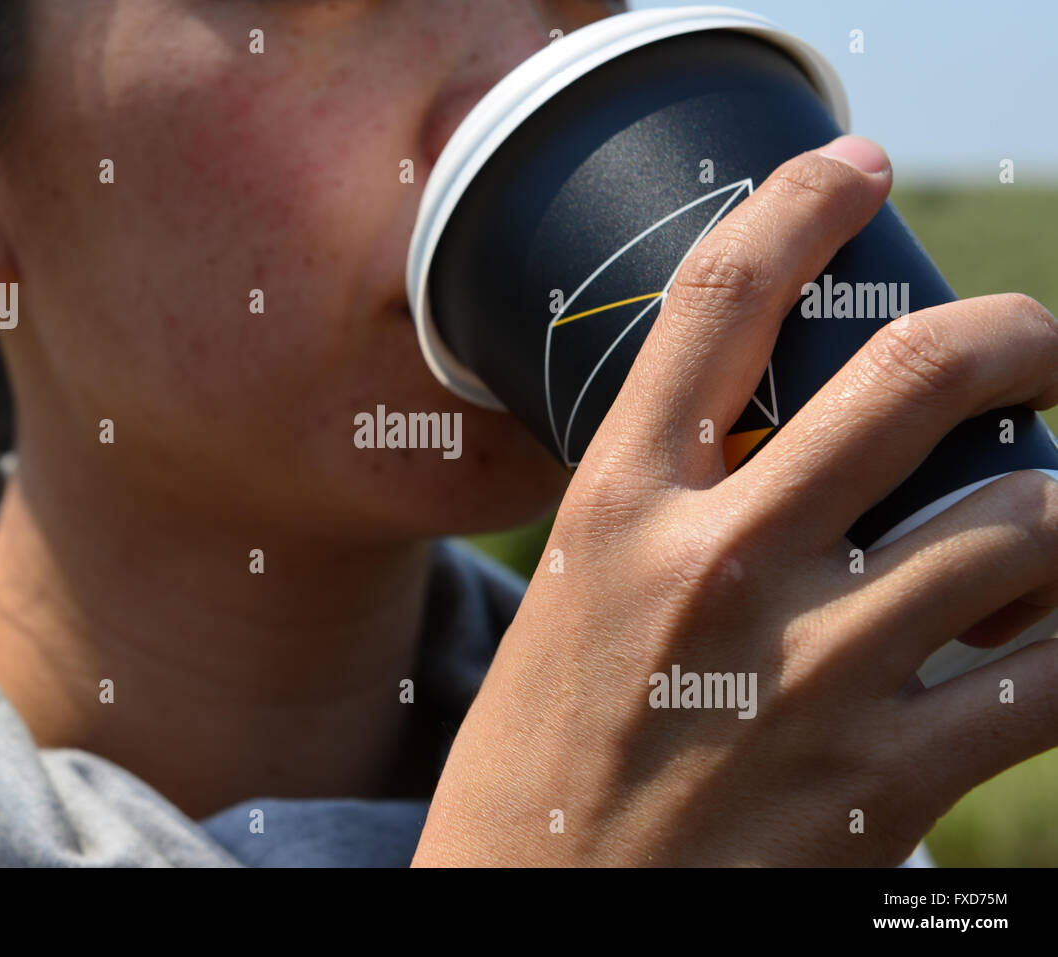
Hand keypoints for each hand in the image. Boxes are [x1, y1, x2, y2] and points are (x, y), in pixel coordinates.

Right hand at [414, 135, 1057, 865]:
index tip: (850, 163)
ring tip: (1046, 523)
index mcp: (615, 512)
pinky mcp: (885, 782)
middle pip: (914, 374)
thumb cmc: (541, 759)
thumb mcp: (572, 603)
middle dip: (1017, 328)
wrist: (529, 917)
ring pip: (1027, 520)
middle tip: (1040, 338)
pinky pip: (1054, 675)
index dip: (794, 204)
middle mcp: (716, 568)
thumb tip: (777, 449)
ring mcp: (810, 671)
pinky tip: (1055, 634)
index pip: (712, 308)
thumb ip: (667, 516)